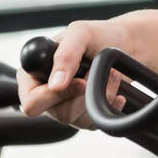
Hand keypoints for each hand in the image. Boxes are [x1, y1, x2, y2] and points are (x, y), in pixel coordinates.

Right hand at [16, 18, 131, 129]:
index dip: (53, 96)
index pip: (31, 101)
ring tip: (110, 74)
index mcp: (34, 75)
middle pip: (58, 114)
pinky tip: (116, 90)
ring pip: (77, 120)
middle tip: (96, 73)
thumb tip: (55, 84)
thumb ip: (65, 56)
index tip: (80, 82)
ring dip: (100, 95)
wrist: (126, 43)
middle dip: (84, 94)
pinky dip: (109, 105)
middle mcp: (46, 94)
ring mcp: (65, 107)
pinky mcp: (84, 115)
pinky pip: (94, 124)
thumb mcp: (80, 34)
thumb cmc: (99, 35)